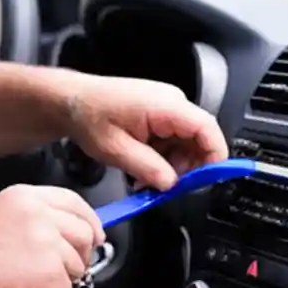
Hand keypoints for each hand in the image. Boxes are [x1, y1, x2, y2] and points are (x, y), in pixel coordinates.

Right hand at [0, 184, 104, 287]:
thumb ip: (34, 219)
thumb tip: (67, 233)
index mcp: (25, 197)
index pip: (73, 200)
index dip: (88, 220)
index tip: (95, 234)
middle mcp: (40, 215)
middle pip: (85, 232)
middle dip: (80, 255)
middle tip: (62, 269)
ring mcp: (49, 244)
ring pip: (78, 265)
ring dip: (59, 280)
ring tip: (26, 283)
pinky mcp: (52, 273)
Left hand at [64, 75, 228, 190]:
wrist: (72, 100)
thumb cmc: (88, 114)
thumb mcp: (115, 149)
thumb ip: (147, 168)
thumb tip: (171, 183)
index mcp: (165, 105)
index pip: (207, 128)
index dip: (215, 156)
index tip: (210, 179)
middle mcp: (171, 102)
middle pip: (200, 139)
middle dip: (188, 167)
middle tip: (167, 187)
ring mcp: (166, 107)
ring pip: (187, 143)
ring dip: (173, 165)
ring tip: (147, 179)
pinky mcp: (159, 114)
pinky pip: (174, 139)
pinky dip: (164, 157)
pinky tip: (145, 168)